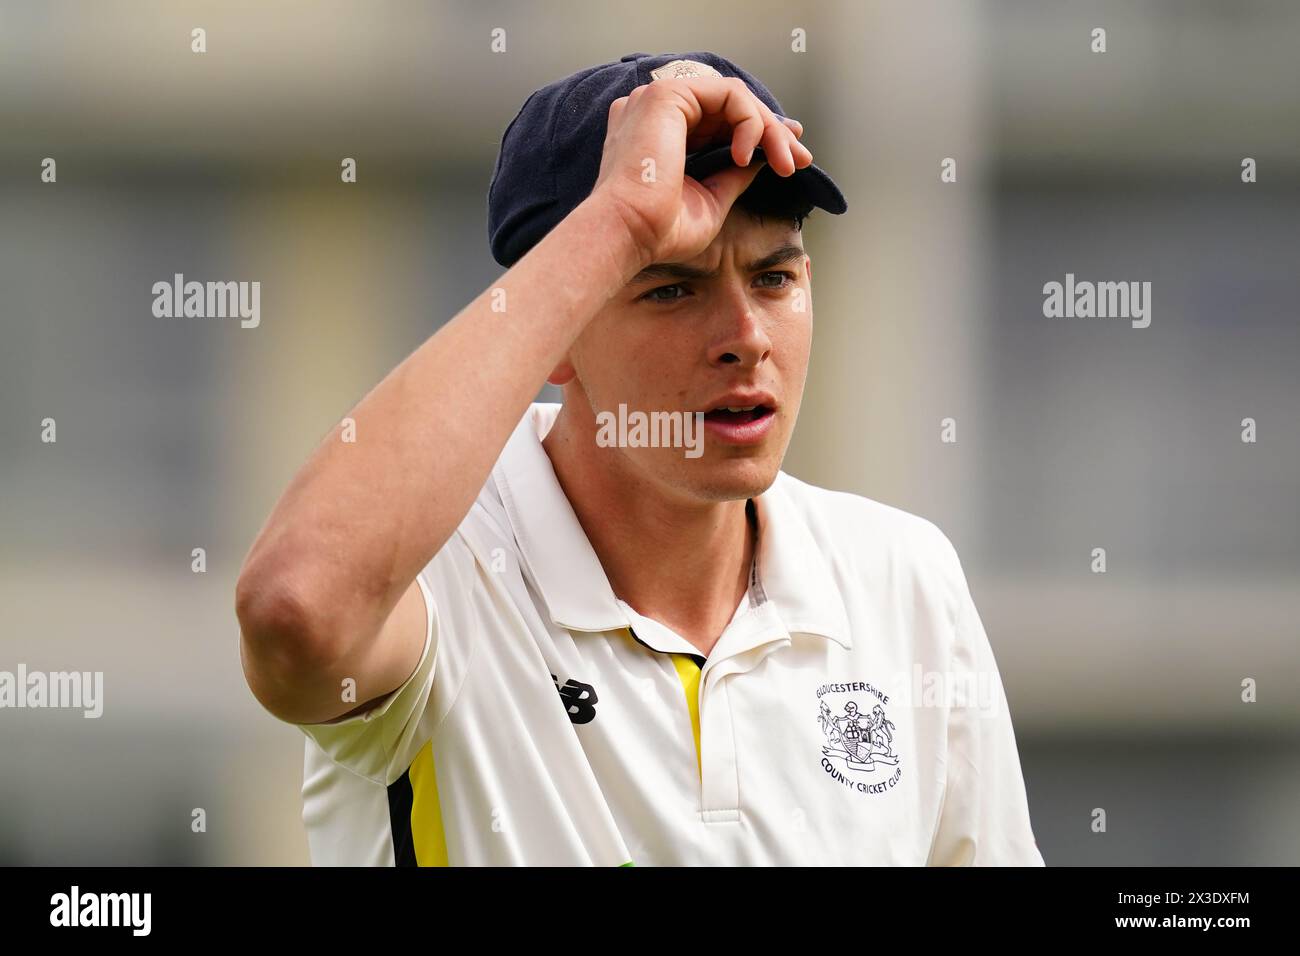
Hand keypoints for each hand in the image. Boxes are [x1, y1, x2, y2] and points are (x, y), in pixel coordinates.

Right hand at [589, 75, 812, 268]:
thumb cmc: (658, 229)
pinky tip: (746, 155)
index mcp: (659, 133)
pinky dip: (749, 122)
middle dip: (773, 131)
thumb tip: (762, 160)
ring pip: (734, 97)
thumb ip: (733, 174)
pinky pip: (729, 95)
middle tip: (800, 159)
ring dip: (768, 129)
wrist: (628, 234)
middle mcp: (656, 111)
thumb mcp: (711, 199)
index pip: (718, 120)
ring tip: (784, 162)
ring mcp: (659, 99)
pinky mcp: (667, 94)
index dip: (759, 132)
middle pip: (730, 106)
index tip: (790, 155)